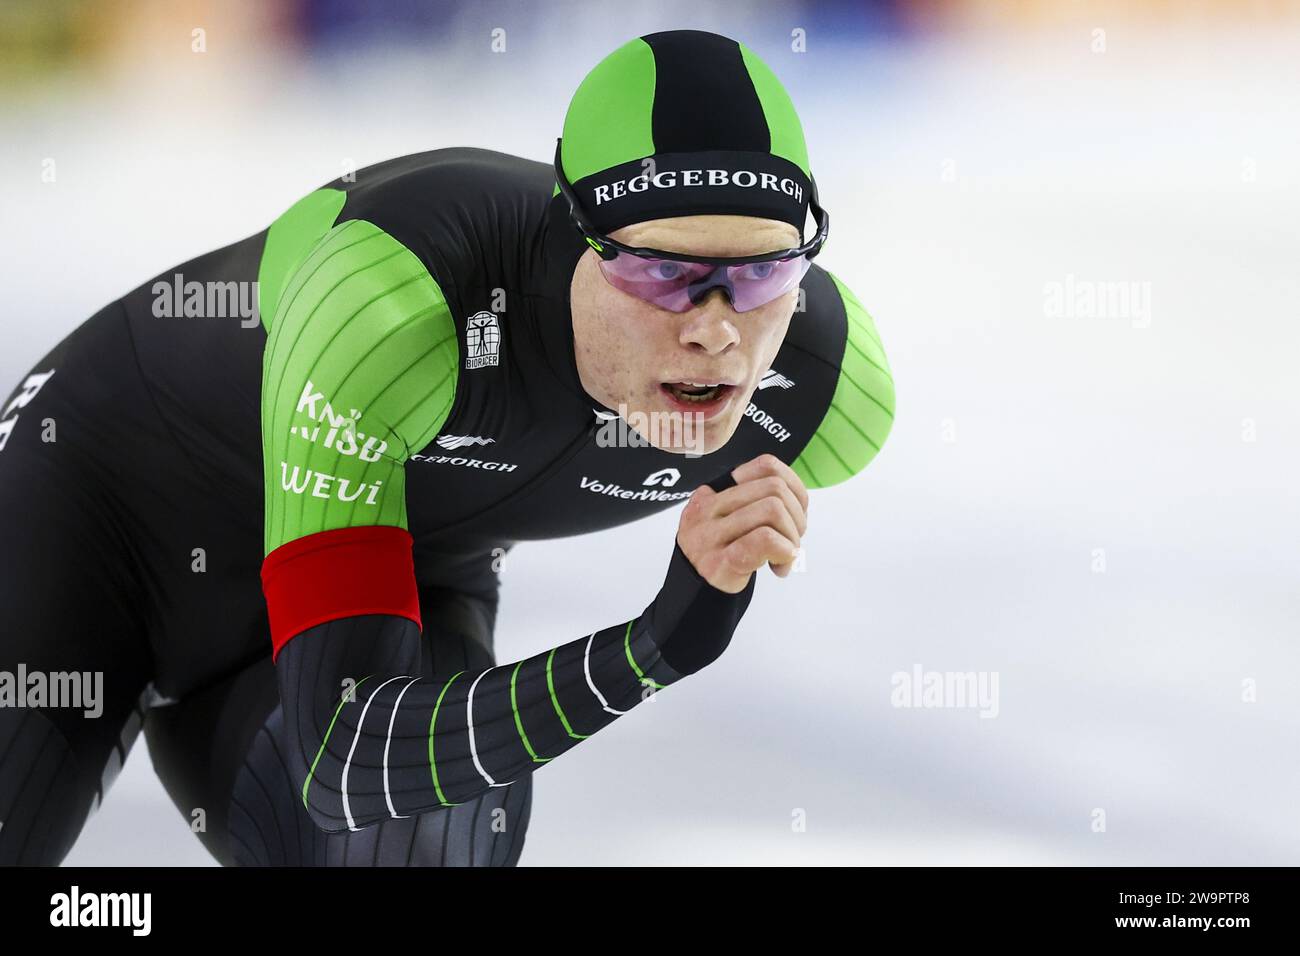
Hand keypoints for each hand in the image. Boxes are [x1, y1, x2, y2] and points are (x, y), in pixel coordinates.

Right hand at [676, 453, 808, 592]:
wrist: (693, 606)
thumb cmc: (722, 561)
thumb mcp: (730, 523)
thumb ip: (754, 503)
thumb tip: (797, 497)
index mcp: (710, 493)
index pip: (765, 465)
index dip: (794, 488)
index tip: (794, 514)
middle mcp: (704, 509)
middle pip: (774, 488)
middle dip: (797, 517)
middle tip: (792, 542)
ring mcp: (708, 536)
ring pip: (772, 510)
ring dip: (792, 538)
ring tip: (784, 557)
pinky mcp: (717, 563)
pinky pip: (765, 539)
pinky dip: (784, 551)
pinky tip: (780, 566)